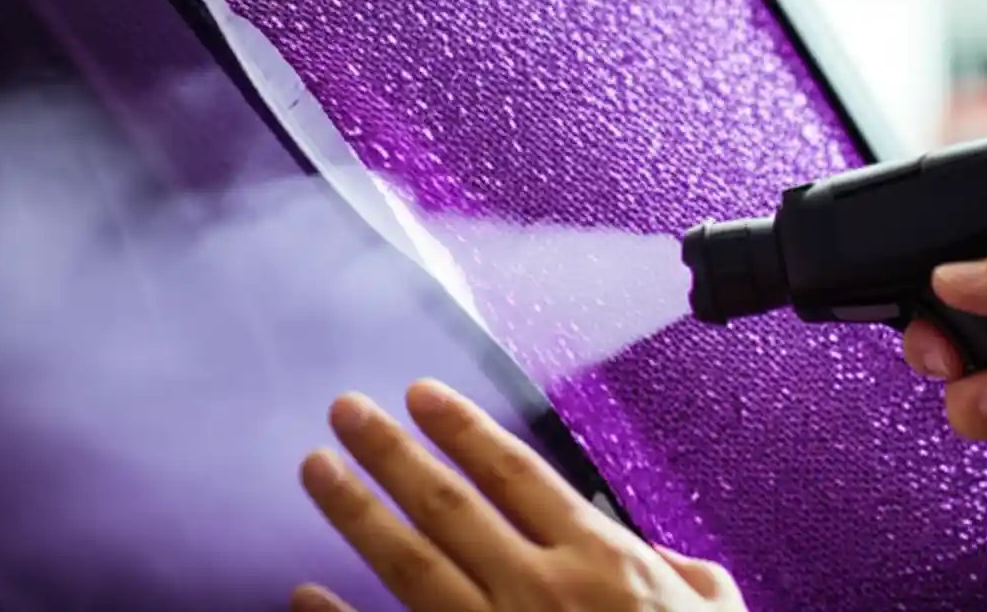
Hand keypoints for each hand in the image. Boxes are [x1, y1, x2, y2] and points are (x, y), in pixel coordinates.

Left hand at [290, 379, 747, 611]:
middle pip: (450, 505)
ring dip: (357, 514)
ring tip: (316, 469)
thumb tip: (654, 552)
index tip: (420, 394)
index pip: (517, 473)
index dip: (465, 429)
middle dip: (392, 453)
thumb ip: (684, 573)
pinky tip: (302, 596)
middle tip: (345, 410)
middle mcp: (541, 591)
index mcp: (603, 560)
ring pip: (412, 566)